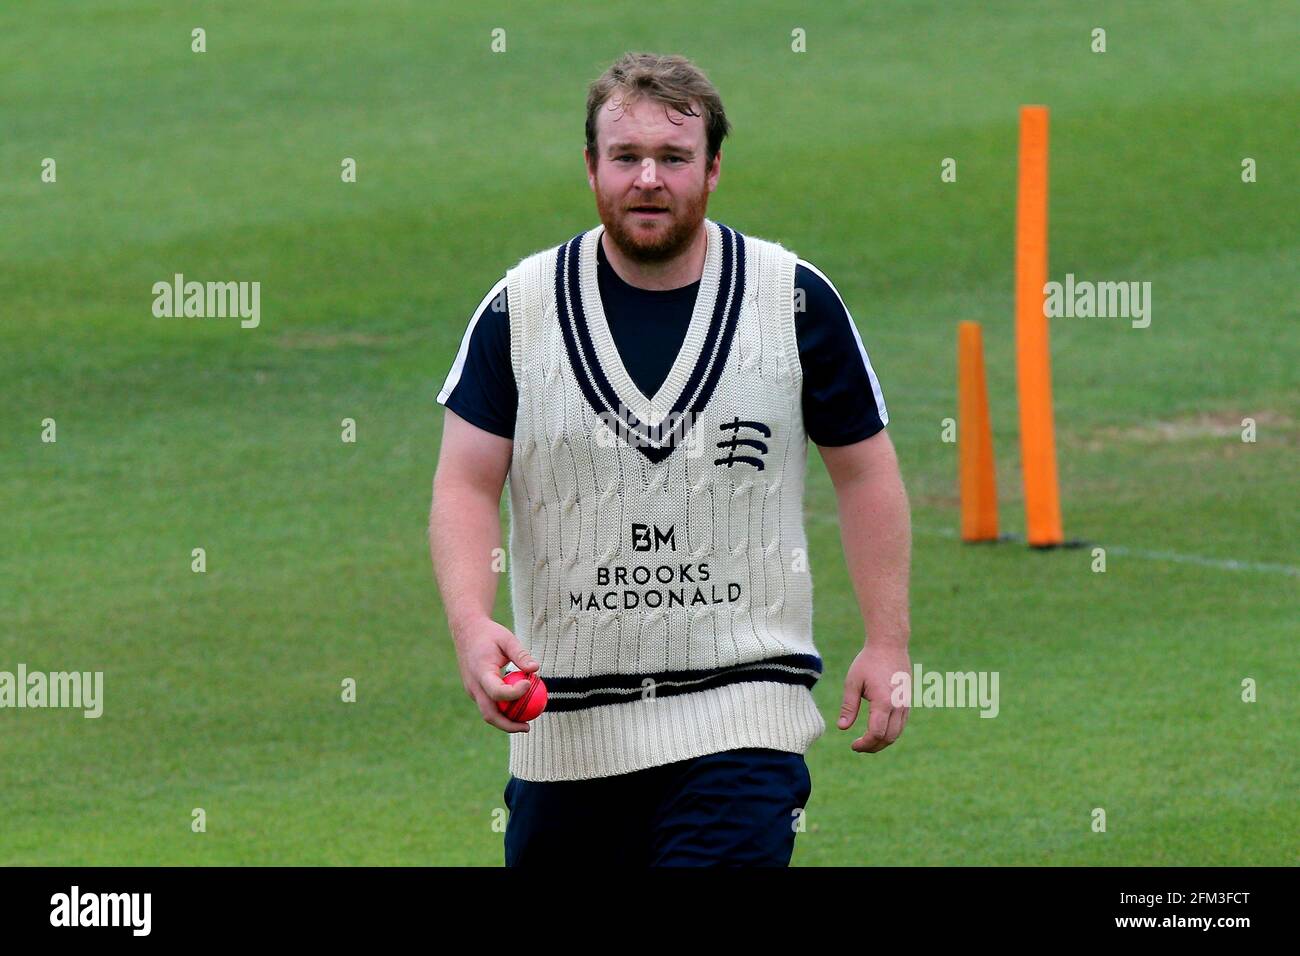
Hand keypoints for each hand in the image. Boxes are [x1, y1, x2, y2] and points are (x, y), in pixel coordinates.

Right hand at [451, 618, 541, 733]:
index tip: (529, 684)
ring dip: (506, 721)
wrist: (466, 632)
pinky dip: (502, 711)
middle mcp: (474, 686)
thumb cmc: (490, 634)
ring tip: (525, 725)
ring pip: (488, 713)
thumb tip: (535, 669)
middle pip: (489, 714)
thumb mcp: (507, 639)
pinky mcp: (475, 692)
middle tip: (527, 727)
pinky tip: (519, 710)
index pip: (497, 692)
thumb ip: (520, 654)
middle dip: (508, 725)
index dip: (514, 694)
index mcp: (481, 672)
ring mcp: (472, 691)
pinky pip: (489, 706)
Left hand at [838, 643, 909, 752]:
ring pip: (897, 733)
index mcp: (884, 702)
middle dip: (873, 747)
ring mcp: (906, 704)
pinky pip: (901, 724)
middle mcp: (898, 706)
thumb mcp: (853, 682)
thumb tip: (842, 728)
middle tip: (858, 746)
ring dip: (882, 742)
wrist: (890, 645)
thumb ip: (848, 707)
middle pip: (888, 738)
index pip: (876, 734)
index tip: (853, 746)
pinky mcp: (908, 701)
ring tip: (866, 741)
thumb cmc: (868, 662)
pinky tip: (877, 730)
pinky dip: (890, 732)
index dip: (864, 744)